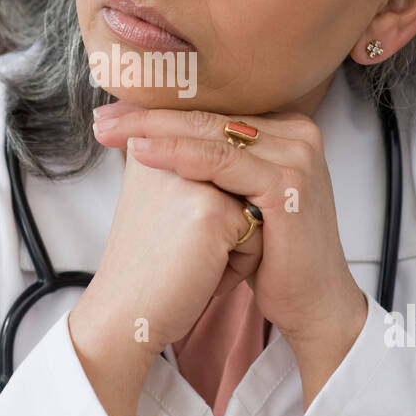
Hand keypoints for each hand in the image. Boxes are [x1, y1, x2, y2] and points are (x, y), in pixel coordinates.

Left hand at [93, 99, 368, 394]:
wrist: (312, 304)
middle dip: (150, 116)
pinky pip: (223, 163)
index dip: (160, 112)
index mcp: (287, 131)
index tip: (111, 116)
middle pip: (211, 119)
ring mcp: (298, 157)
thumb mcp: (237, 200)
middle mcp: (299, 134)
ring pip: (212, 135)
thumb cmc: (270, 256)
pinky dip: (179, 155)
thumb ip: (210, 165)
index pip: (213, 113)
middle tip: (103, 118)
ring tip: (113, 131)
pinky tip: (142, 152)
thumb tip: (147, 137)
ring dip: (156, 131)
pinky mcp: (288, 185)